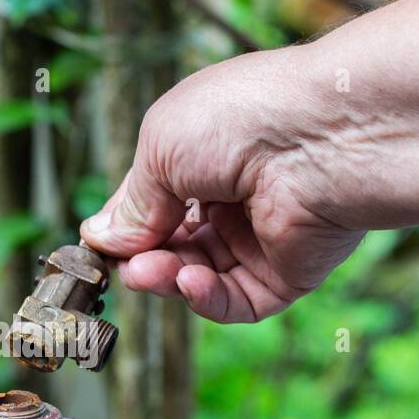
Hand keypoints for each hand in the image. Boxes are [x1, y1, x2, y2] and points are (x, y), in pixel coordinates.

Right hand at [80, 52, 365, 323]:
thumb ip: (133, 205)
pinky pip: (237, 300)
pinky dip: (206, 299)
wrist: (320, 136)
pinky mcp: (288, 272)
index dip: (125, 228)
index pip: (154, 204)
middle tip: (126, 267)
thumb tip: (99, 239)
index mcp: (204, 153)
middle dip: (144, 258)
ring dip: (167, 279)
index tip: (97, 247)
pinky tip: (188, 283)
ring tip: (150, 273)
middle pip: (173, 246)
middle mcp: (233, 195)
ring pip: (198, 276)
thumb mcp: (161, 150)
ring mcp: (261, 235)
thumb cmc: (241, 119)